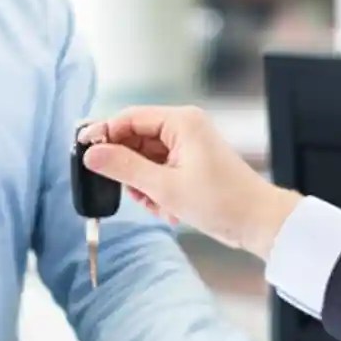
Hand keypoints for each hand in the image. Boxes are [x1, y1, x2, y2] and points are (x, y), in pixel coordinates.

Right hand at [79, 106, 300, 258]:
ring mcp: (187, 146)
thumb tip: (92, 154)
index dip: (104, 133)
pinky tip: (168, 208)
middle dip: (129, 169)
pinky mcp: (189, 164)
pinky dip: (156, 191)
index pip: (129, 117)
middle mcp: (184, 128)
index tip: (83, 150)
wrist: (257, 222)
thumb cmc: (222, 201)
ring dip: (143, 185)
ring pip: (144, 159)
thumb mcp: (164, 187)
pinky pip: (157, 171)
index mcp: (181, 121)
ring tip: (158, 204)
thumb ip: (124, 168)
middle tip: (130, 191)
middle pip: (135, 139)